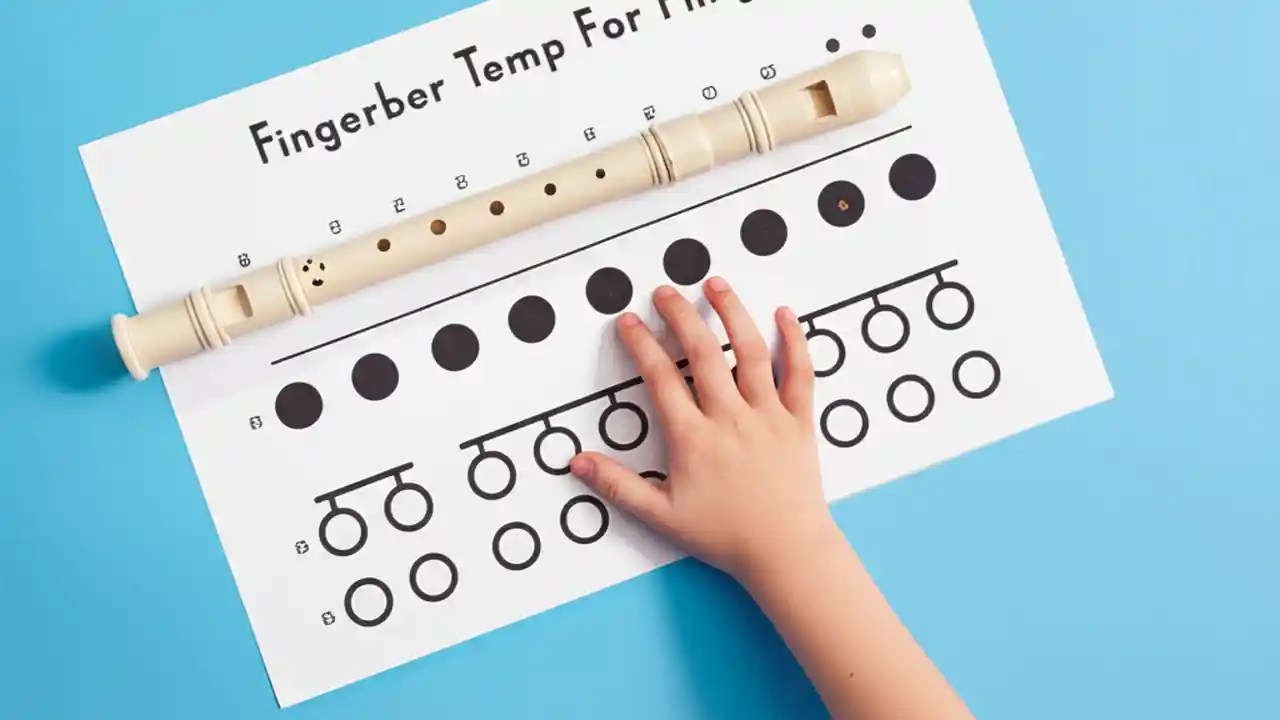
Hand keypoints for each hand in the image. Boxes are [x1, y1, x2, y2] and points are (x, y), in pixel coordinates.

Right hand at [569, 277, 838, 582]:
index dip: (640, 345)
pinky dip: (793, 341)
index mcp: (693, 439)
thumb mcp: (662, 514)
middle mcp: (729, 419)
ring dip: (731, 313)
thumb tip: (577, 462)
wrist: (786, 552)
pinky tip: (783, 314)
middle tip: (663, 291)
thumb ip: (617, 485)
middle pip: (701, 353)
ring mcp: (767, 416)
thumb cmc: (725, 536)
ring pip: (749, 352)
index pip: (660, 378)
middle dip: (679, 315)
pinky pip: (799, 373)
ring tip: (714, 284)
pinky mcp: (798, 421)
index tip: (627, 322)